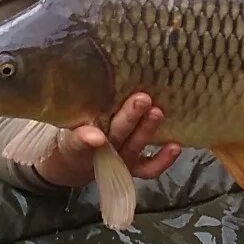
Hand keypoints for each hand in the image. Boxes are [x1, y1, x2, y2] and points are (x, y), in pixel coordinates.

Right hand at [34, 92, 181, 188]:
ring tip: (157, 113)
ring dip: (147, 131)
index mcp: (76, 141)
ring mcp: (118, 160)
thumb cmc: (73, 131)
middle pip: (115, 136)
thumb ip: (78, 103)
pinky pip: (148, 168)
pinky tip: (175, 146)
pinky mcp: (132, 167)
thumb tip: (88, 75)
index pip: (77, 141)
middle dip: (129, 119)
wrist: (74, 161)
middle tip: (141, 99)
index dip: (86, 139)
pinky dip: (163, 160)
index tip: (96, 136)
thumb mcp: (68, 120)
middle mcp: (100, 151)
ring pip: (133, 148)